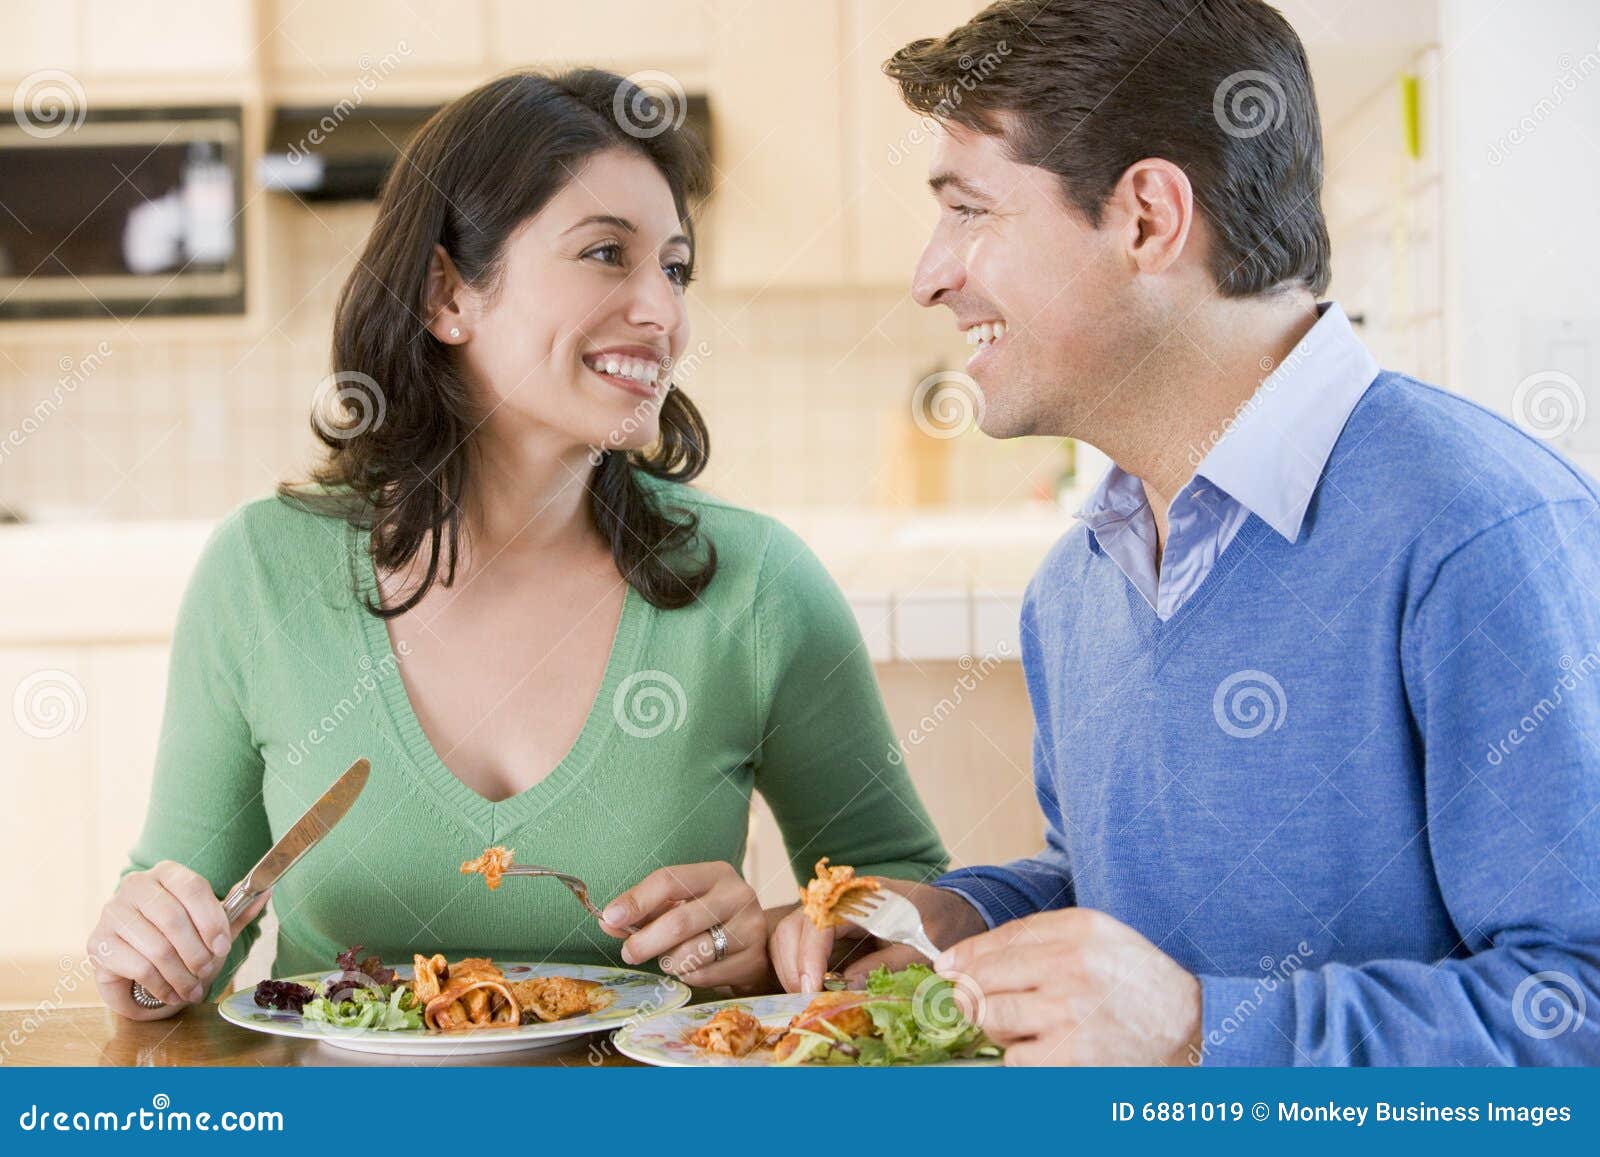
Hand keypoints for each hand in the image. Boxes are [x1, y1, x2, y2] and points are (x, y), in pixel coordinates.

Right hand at [89, 861, 268, 1020]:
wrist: (134, 965)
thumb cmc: (177, 940)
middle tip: (208, 974)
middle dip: (198, 954)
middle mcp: (135, 885)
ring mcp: (112, 912)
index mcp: (166, 873)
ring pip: (157, 947)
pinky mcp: (97, 943)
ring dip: (182, 976)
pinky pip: (138, 967)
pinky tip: (171, 993)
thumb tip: (267, 890)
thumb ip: (236, 910)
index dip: (212, 920)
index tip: (223, 947)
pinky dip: (161, 986)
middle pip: (174, 920)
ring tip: (193, 989)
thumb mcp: (209, 925)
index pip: (193, 888)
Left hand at [600, 862, 769, 991]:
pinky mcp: (754, 959)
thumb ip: (645, 912)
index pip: (669, 880)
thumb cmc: (710, 920)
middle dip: (644, 941)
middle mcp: (738, 895)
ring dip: (668, 961)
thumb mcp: (681, 906)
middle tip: (627, 953)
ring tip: (668, 959)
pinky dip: (688, 975)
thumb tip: (607, 921)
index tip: (610, 917)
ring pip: (691, 953)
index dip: (636, 900)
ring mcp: (750, 927)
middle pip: (678, 921)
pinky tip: (692, 967)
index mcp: (716, 873)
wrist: (758, 945)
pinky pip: (705, 975)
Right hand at [770, 878, 988, 991]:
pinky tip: (810, 988)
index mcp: (861, 896)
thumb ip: (885, 965)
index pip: (819, 922)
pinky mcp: (825, 925)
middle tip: (807, 1000)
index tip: (811, 989)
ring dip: (791, 968)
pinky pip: (797, 942)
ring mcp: (828, 910)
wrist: (943, 909)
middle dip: (794, 967)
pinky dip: (796, 966)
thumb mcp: (918, 949)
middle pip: (794, 927)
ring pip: (789, 935)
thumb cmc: (933, 925)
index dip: (810, 956)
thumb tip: (847, 985)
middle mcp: (837, 897)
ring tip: (809, 997)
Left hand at [935, 907, 1200, 1065]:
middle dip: (974, 994)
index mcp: (1076, 929)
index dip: (964, 958)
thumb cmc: (1132, 978)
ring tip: (1029, 1024)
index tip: (948, 970)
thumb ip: (1030, 937)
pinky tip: (1049, 1048)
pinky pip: (1015, 1059)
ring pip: (992, 1019)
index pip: (997, 940)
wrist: (1189, 1025)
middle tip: (986, 1002)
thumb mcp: (1093, 936)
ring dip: (999, 1026)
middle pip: (983, 980)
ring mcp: (1069, 1013)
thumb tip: (954, 961)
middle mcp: (1070, 966)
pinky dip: (1023, 1057)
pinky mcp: (1071, 1057)